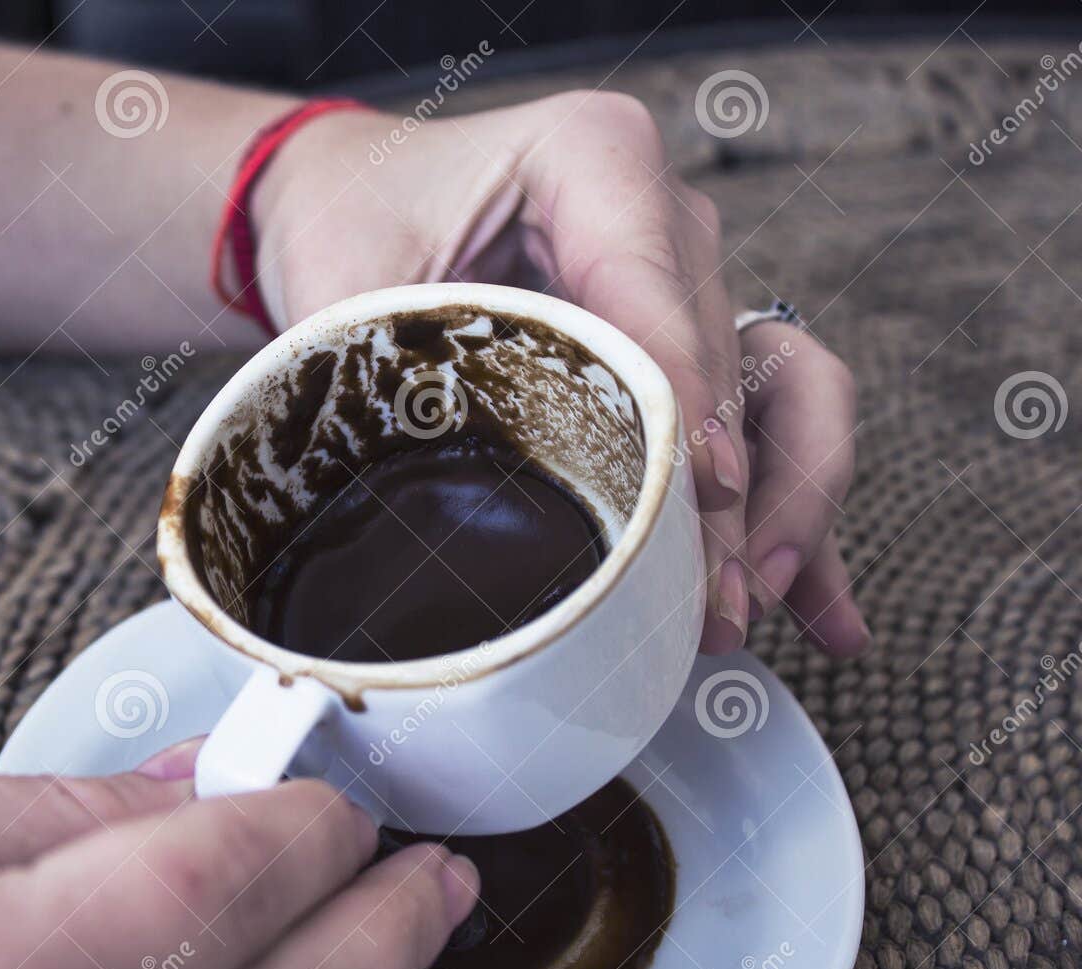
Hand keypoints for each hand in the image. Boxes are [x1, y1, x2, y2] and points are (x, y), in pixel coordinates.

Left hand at [253, 92, 868, 656]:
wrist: (357, 193)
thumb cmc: (354, 217)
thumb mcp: (347, 281)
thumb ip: (380, 366)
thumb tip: (398, 496)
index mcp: (595, 158)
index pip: (656, 293)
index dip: (688, 400)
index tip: (707, 490)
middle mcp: (666, 216)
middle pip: (732, 363)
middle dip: (733, 495)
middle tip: (715, 601)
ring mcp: (690, 278)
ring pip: (785, 392)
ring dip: (789, 504)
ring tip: (757, 608)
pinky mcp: (691, 337)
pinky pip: (769, 419)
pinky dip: (789, 506)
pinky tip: (821, 608)